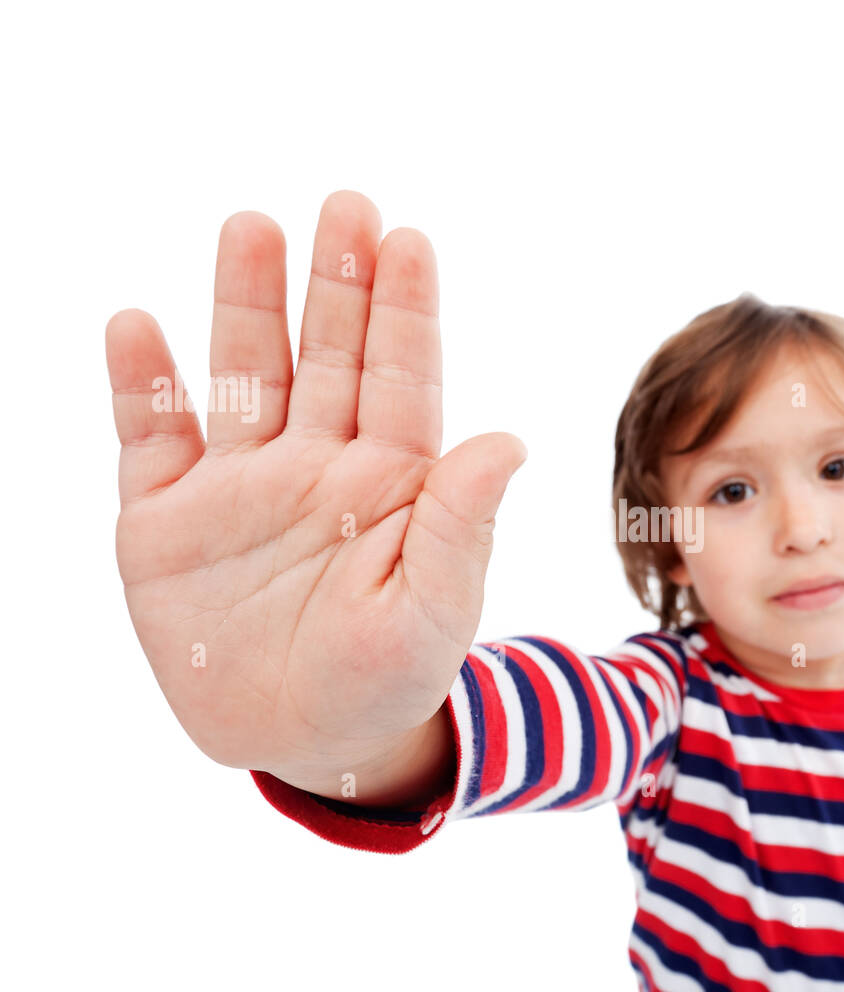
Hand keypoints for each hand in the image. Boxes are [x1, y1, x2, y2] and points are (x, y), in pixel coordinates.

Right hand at [105, 191, 524, 795]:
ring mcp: (240, 485)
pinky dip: (142, 385)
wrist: (303, 740)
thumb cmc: (387, 678)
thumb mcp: (433, 613)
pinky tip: (137, 326)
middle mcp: (318, 464)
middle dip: (336, 283)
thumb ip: (461, 527)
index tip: (410, 241)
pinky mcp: (165, 519)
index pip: (402, 379)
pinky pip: (151, 438)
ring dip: (246, 305)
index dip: (404, 311)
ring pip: (245, 375)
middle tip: (346, 206)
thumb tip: (510, 441)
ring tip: (252, 227)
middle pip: (329, 355)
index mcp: (390, 481)